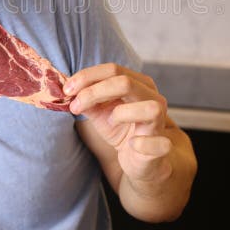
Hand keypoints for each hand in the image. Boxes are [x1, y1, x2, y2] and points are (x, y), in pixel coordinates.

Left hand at [64, 63, 171, 183]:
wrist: (139, 159)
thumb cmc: (121, 129)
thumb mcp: (100, 112)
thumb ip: (87, 99)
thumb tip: (68, 89)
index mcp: (138, 84)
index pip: (113, 70)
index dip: (87, 77)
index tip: (67, 89)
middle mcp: (153, 98)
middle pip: (125, 83)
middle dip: (94, 92)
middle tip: (75, 106)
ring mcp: (160, 122)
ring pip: (147, 108)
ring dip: (121, 114)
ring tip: (110, 122)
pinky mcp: (162, 146)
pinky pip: (158, 143)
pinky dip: (141, 144)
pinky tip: (131, 144)